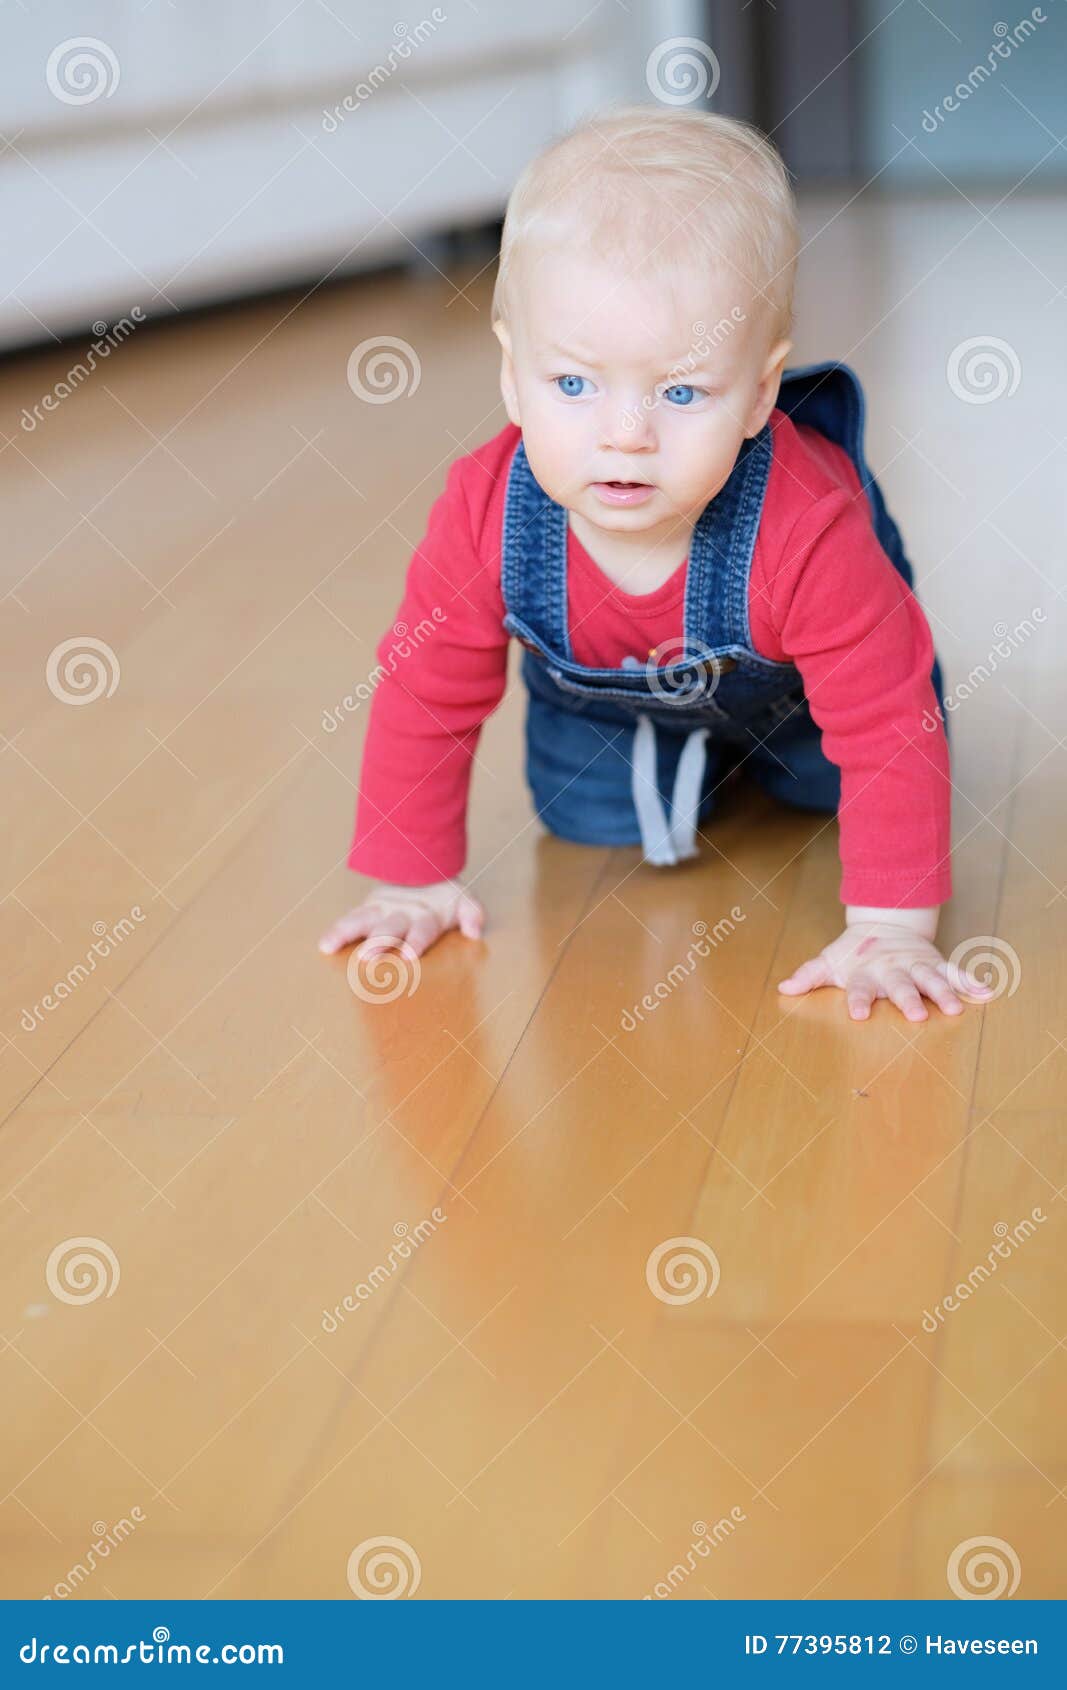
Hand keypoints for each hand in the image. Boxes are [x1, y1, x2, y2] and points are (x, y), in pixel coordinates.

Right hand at [317, 877, 484, 961]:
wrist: (423, 867)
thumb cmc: (445, 898)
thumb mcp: (465, 902)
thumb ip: (473, 915)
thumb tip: (475, 932)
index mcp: (426, 915)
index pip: (422, 929)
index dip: (416, 941)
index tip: (409, 955)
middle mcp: (400, 913)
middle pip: (388, 929)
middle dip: (378, 942)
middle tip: (367, 957)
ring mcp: (380, 910)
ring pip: (361, 921)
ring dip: (346, 932)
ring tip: (329, 945)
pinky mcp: (366, 911)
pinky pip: (349, 920)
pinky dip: (336, 930)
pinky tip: (324, 944)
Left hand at [777, 917, 996, 1021]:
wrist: (883, 923)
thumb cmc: (854, 953)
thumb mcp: (829, 962)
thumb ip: (809, 975)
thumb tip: (783, 987)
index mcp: (865, 973)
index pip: (860, 988)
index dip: (858, 1000)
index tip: (857, 1014)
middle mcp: (892, 970)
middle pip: (900, 986)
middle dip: (907, 1000)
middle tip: (915, 1016)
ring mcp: (915, 965)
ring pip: (931, 979)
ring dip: (943, 993)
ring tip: (955, 1008)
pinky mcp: (934, 963)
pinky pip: (954, 972)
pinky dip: (969, 981)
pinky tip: (985, 992)